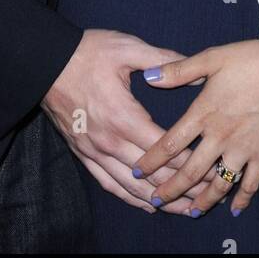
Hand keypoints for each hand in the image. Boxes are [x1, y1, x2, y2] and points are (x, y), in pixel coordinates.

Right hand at [42, 29, 214, 214]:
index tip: (214, 167)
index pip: (165, 149)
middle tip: (210, 196)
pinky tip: (148, 204)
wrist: (44, 62)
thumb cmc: (86, 52)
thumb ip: (162, 60)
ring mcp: (94, 151)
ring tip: (187, 209)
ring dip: (161, 199)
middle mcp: (109, 141)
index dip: (191, 161)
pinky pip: (109, 183)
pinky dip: (130, 197)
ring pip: (132, 186)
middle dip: (184, 186)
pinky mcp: (83, 153)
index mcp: (123, 116)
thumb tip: (193, 70)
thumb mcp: (126, 48)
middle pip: (152, 174)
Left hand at [133, 25, 258, 215]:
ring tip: (190, 213)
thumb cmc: (254, 60)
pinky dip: (242, 199)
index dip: (152, 159)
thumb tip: (148, 76)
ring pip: (219, 184)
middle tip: (155, 201)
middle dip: (170, 189)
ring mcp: (244, 150)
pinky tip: (234, 209)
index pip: (170, 142)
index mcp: (204, 113)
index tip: (137, 171)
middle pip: (190, 171)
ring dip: (203, 201)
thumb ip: (179, 70)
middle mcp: (221, 137)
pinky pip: (250, 184)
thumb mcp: (213, 58)